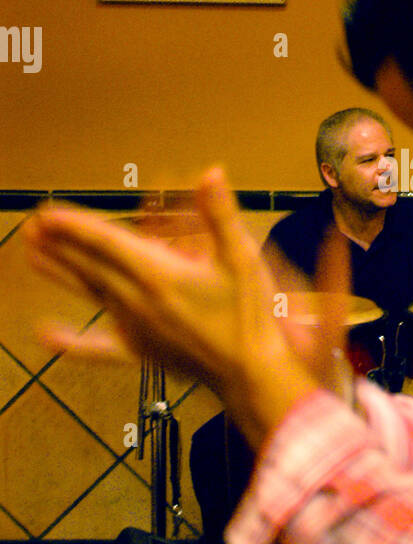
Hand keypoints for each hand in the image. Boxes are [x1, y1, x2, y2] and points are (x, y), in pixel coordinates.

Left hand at [23, 168, 320, 448]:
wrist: (250, 371)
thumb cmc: (248, 314)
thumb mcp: (242, 257)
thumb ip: (220, 214)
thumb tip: (212, 173)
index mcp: (159, 273)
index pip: (106, 243)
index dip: (75, 226)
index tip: (47, 212)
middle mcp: (138, 299)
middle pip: (89, 265)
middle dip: (60, 243)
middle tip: (32, 225)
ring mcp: (135, 327)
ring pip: (89, 294)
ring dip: (59, 273)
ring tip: (31, 254)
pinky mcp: (140, 351)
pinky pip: (98, 348)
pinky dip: (71, 342)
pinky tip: (45, 335)